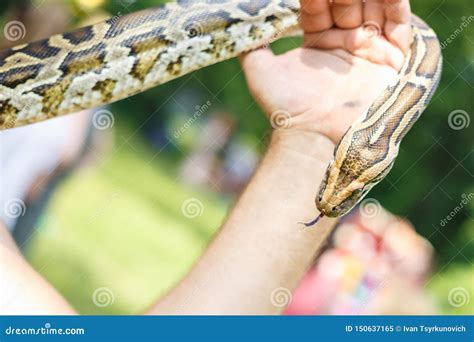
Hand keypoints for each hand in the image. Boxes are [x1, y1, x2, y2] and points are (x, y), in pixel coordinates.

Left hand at [241, 0, 411, 142]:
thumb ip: (251, 44)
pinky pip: (400, 26)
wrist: (314, 136)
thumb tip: (238, 25)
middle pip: (348, 2)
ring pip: (374, 8)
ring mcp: (371, 50)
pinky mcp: (393, 60)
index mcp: (319, 42)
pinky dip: (396, 5)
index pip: (318, 5)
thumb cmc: (286, 107)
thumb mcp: (259, 70)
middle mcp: (346, 43)